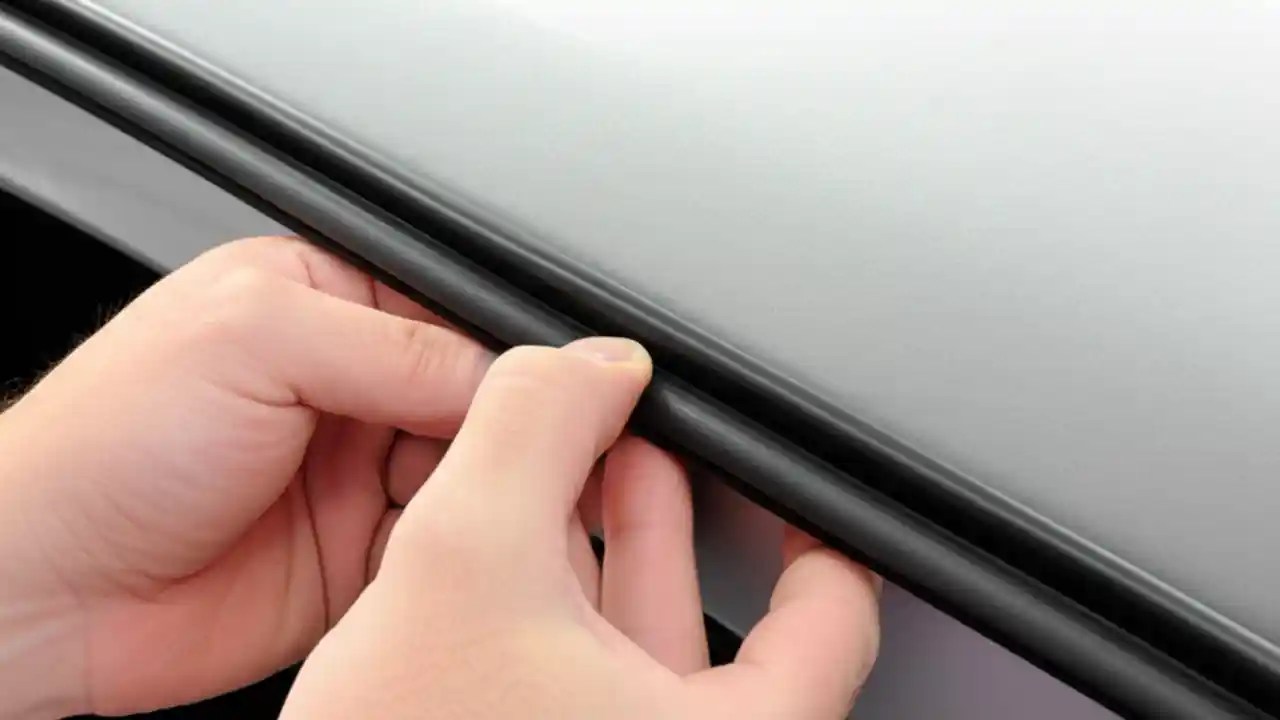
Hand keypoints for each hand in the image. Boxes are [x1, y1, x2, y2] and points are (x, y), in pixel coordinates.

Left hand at [0, 237, 491, 716]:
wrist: (44, 589)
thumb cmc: (104, 445)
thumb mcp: (253, 339)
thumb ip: (392, 345)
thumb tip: (505, 372)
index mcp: (323, 307)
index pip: (452, 316)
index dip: (502, 352)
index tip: (539, 387)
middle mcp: (347, 390)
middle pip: (475, 400)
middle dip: (499, 427)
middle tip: (511, 450)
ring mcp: (355, 475)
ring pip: (471, 475)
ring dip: (481, 490)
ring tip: (463, 498)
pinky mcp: (360, 556)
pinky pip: (443, 548)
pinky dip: (459, 552)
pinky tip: (444, 548)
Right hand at [281, 339, 880, 718]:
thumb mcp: (462, 561)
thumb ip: (531, 433)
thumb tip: (580, 366)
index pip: (836, 615)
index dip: (810, 520)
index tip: (789, 479)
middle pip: (735, 622)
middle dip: (676, 509)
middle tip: (647, 440)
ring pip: (646, 651)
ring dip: (610, 548)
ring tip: (577, 469)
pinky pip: (583, 681)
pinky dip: (559, 607)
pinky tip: (517, 551)